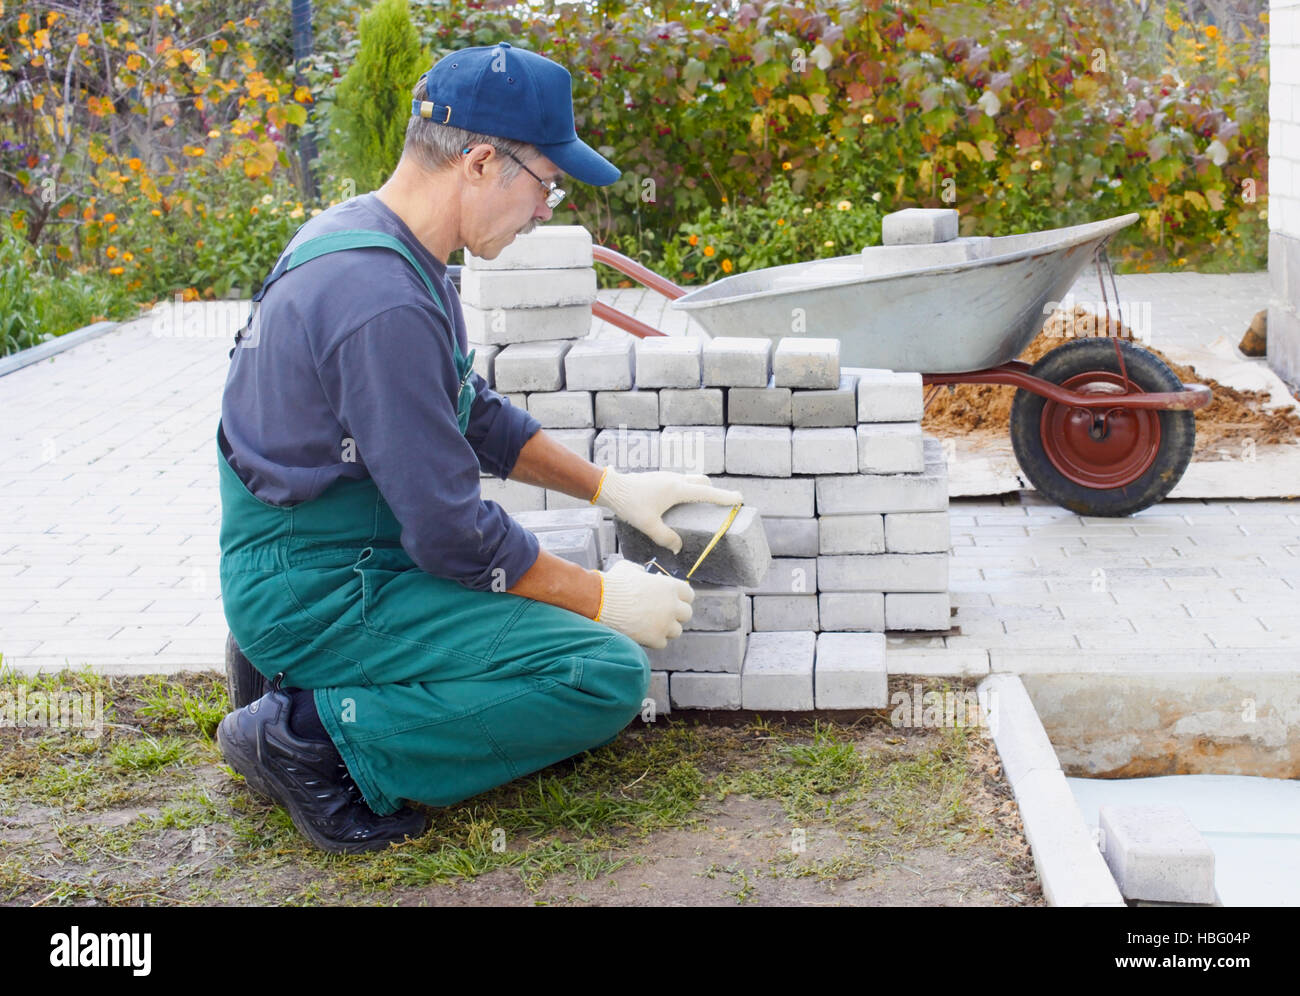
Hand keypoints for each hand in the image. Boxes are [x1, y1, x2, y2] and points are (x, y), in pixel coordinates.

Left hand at [593, 467, 743, 554]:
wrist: (611, 487)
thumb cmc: (630, 505)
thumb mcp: (648, 525)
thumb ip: (665, 537)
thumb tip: (678, 547)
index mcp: (677, 489)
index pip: (707, 493)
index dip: (725, 497)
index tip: (740, 498)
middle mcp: (675, 480)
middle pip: (703, 483)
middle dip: (713, 492)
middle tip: (719, 506)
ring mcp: (667, 477)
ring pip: (691, 481)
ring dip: (699, 491)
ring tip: (700, 508)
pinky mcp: (660, 479)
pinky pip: (681, 483)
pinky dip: (688, 491)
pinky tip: (679, 506)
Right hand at [595, 560, 693, 648]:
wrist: (600, 601)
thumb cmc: (613, 583)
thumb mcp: (629, 568)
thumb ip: (640, 571)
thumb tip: (642, 573)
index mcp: (669, 586)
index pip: (689, 594)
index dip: (681, 598)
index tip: (674, 600)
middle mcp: (672, 605)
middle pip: (687, 614)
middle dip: (676, 614)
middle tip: (663, 615)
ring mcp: (665, 623)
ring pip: (677, 631)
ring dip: (666, 629)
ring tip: (652, 626)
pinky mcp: (655, 638)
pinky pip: (662, 643)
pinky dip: (654, 640)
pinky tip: (644, 634)